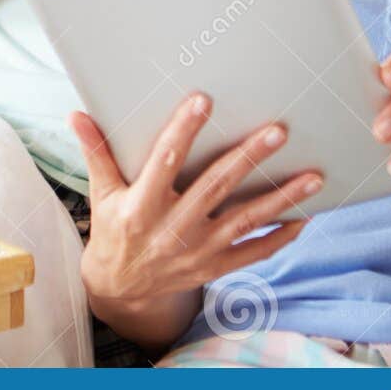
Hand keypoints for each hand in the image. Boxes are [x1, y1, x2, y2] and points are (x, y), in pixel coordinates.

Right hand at [69, 94, 321, 313]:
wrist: (121, 289)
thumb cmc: (113, 230)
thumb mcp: (102, 193)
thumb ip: (97, 153)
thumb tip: (77, 113)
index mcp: (141, 206)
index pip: (164, 162)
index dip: (183, 131)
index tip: (203, 100)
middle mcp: (173, 229)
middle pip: (216, 187)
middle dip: (249, 158)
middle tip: (278, 130)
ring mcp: (198, 251)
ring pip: (246, 220)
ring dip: (281, 199)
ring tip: (313, 176)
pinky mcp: (215, 267)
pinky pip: (254, 253)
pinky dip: (281, 237)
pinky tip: (305, 217)